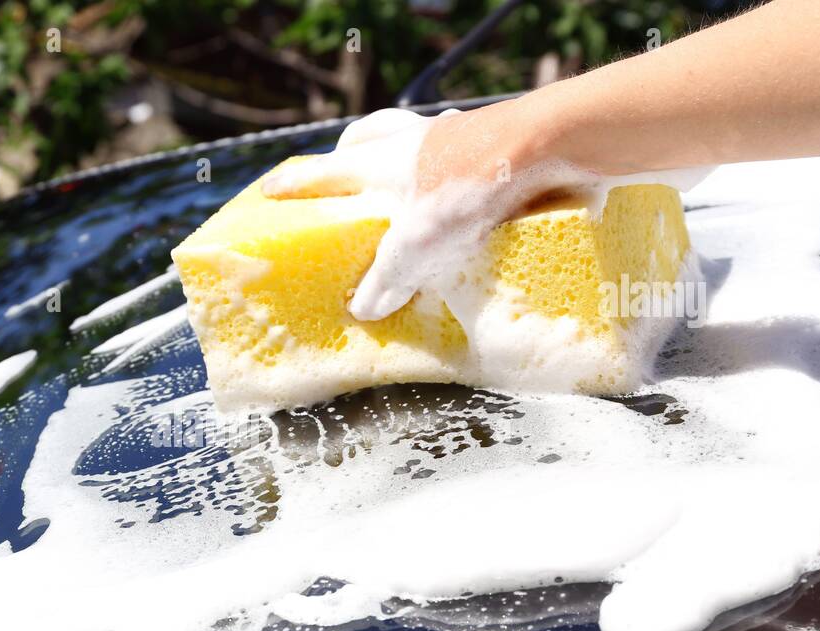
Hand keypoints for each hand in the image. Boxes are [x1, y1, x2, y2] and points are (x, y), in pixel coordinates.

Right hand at [262, 103, 596, 321]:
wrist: (547, 149)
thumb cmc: (468, 191)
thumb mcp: (416, 248)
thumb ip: (387, 278)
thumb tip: (366, 307)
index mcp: (383, 160)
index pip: (327, 171)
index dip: (297, 184)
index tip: (271, 190)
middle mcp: (417, 141)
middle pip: (371, 134)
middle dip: (352, 151)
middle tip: (346, 170)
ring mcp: (460, 137)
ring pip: (420, 140)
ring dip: (409, 160)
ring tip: (409, 191)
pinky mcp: (499, 148)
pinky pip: (467, 157)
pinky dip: (458, 175)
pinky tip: (471, 203)